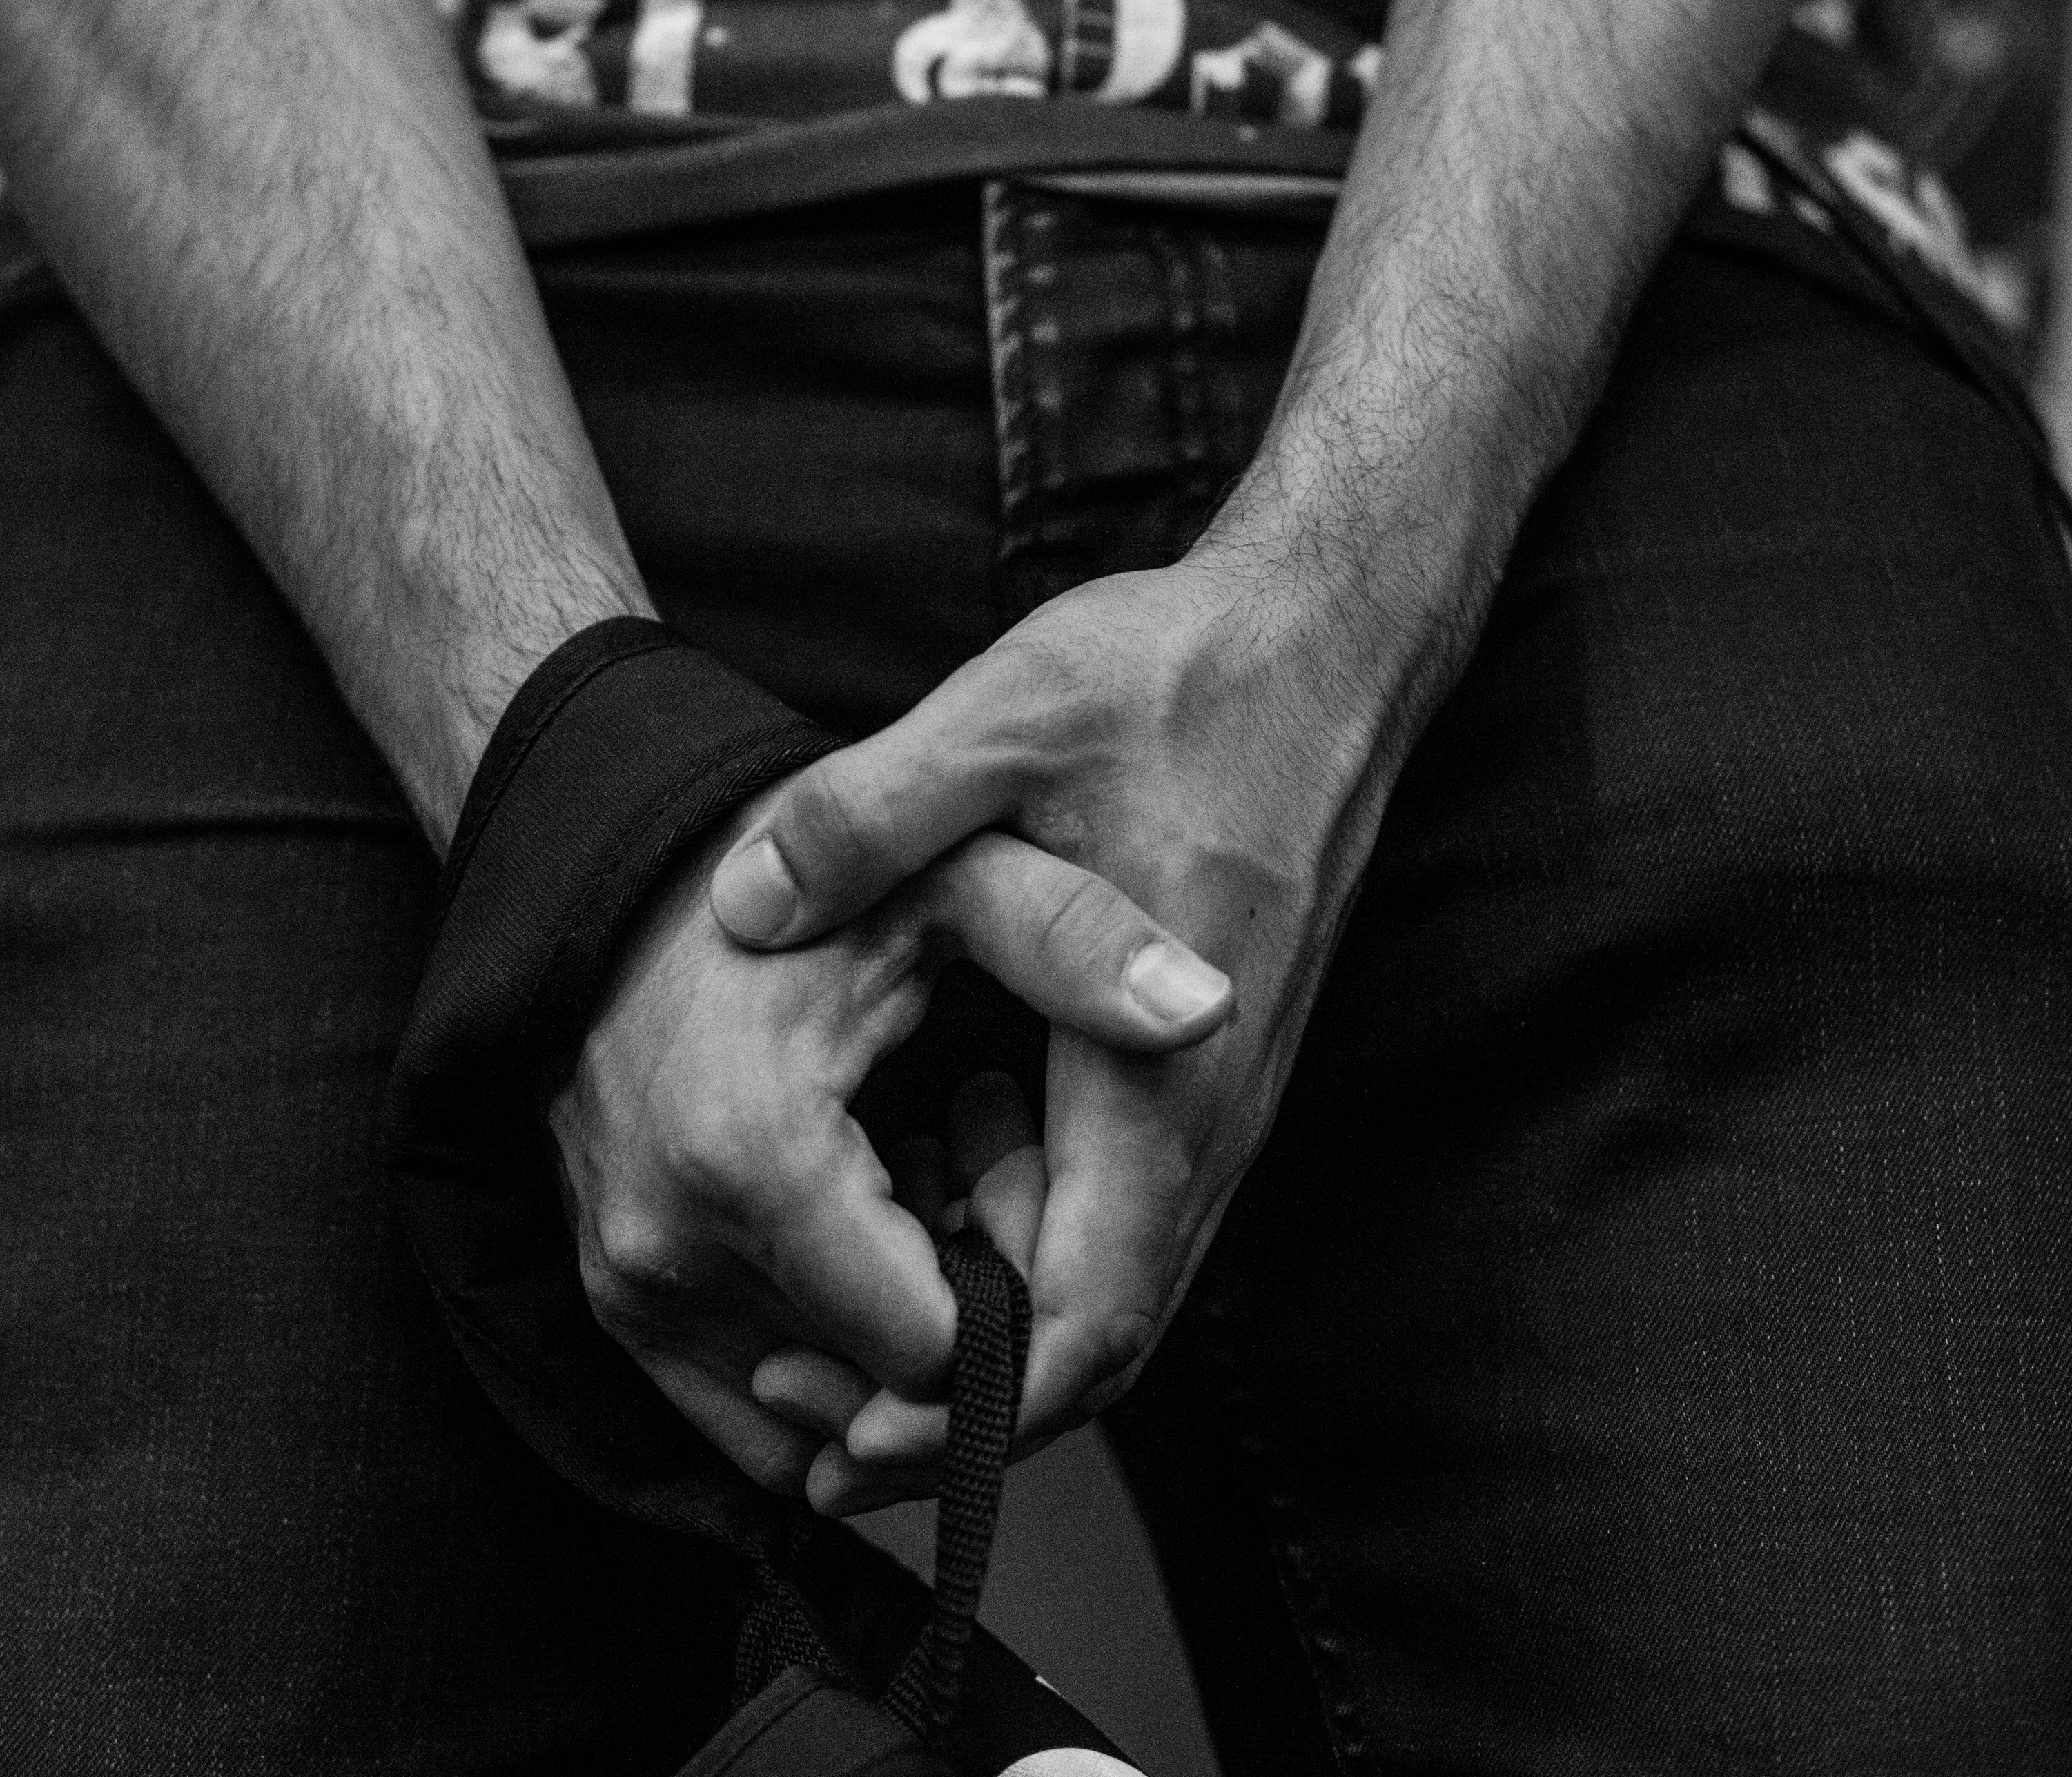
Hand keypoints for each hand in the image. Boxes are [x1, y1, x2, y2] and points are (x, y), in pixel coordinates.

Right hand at [548, 804, 1233, 1496]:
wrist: (645, 880)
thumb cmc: (820, 888)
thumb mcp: (956, 879)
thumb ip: (1074, 937)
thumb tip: (1201, 1009)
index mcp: (752, 1160)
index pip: (938, 1356)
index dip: (1011, 1283)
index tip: (1011, 1170)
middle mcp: (668, 1252)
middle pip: (883, 1394)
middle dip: (959, 1311)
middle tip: (966, 1161)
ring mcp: (630, 1292)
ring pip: (824, 1417)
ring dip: (894, 1334)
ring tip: (911, 1180)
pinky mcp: (620, 1306)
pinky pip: (758, 1409)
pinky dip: (827, 1346)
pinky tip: (855, 1222)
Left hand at [713, 557, 1421, 1509]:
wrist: (1327, 641)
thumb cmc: (1181, 673)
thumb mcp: (1008, 713)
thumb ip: (871, 813)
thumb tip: (744, 903)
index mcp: (1163, 1062)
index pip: (1087, 1316)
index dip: (965, 1405)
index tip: (843, 1429)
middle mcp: (1215, 1113)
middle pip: (1104, 1341)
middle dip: (958, 1399)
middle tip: (812, 1405)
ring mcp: (1222, 1100)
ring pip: (1116, 1286)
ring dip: (988, 1318)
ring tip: (847, 1301)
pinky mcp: (1207, 1072)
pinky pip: (1123, 1216)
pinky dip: (1026, 1239)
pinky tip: (936, 1167)